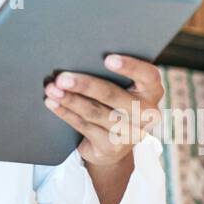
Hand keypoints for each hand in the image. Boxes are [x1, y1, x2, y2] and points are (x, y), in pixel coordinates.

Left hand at [43, 54, 164, 167]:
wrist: (112, 144)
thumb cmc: (113, 103)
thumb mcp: (120, 88)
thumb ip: (109, 74)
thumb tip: (78, 57)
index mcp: (152, 90)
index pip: (148, 75)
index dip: (130, 66)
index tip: (107, 59)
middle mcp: (147, 113)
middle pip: (113, 95)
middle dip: (84, 85)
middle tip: (62, 78)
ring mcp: (131, 133)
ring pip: (94, 111)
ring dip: (70, 99)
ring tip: (52, 89)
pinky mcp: (112, 147)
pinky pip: (84, 126)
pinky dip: (65, 113)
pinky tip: (53, 103)